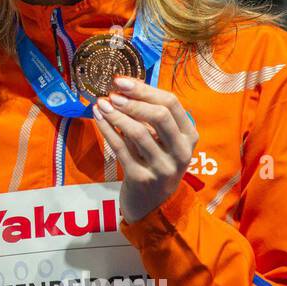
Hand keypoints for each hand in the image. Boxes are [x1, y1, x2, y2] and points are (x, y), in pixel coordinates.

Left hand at [91, 76, 197, 222]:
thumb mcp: (162, 140)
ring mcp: (163, 167)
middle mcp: (181, 152)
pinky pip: (121, 149)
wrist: (152, 204)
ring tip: (101, 104)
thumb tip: (126, 85)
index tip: (122, 81)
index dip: (145, 90)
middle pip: (160, 116)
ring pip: (138, 133)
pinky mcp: (142, 178)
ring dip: (116, 115)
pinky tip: (98, 118)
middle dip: (133, 101)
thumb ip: (151, 115)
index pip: (172, 104)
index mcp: (189, 136)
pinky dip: (107, 130)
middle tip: (112, 93)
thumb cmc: (155, 162)